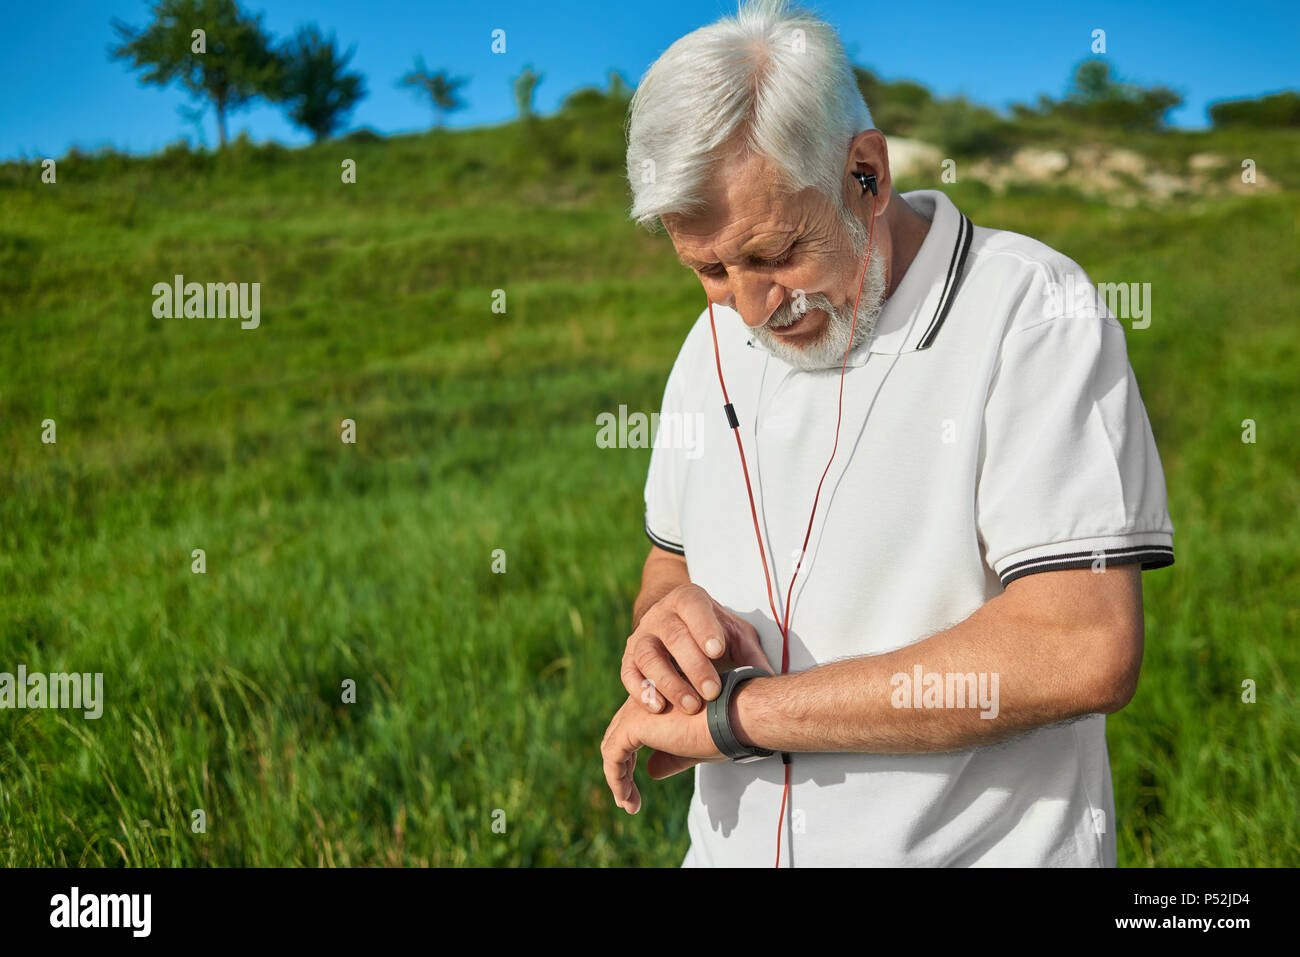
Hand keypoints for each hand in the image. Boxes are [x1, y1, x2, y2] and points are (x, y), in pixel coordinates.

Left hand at [600, 694, 726, 813]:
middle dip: (622, 771)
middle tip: (628, 800)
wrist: (734, 717)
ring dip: (619, 780)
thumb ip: (670, 758)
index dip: (631, 759)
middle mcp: (644, 699)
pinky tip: (627, 799)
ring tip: (629, 805)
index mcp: (657, 698)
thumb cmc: (722, 730)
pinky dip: (617, 780)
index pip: (633, 730)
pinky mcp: (633, 725)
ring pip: (613, 748)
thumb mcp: (691, 748)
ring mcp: (637, 710)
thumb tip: (651, 771)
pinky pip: (614, 756)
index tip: (637, 786)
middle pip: (620, 738)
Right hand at [622, 583, 771, 715]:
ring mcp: (642, 635)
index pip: (693, 608)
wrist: (675, 623)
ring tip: (691, 706)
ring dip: (669, 682)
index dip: (704, 628)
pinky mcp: (629, 658)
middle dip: (693, 666)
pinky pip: (628, 673)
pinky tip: (658, 708)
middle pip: (673, 636)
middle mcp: (661, 614)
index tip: (717, 651)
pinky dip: (641, 691)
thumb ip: (750, 653)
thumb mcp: (735, 634)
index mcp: (689, 600)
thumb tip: (768, 680)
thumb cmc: (713, 632)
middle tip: (712, 692)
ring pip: (647, 655)